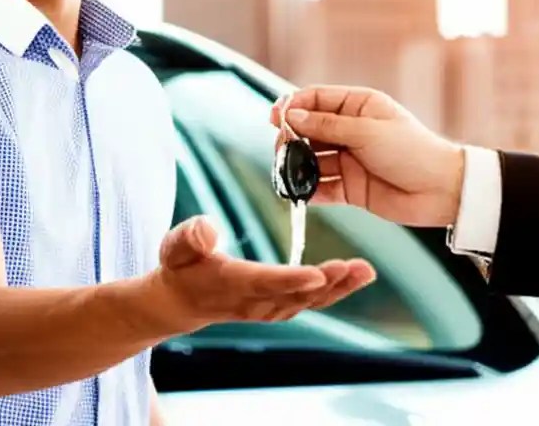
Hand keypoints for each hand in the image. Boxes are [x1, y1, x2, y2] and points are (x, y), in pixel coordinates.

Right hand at [147, 216, 374, 332]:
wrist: (180, 302)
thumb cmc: (180, 267)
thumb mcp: (174, 246)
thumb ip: (190, 237)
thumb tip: (207, 229)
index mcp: (230, 283)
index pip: (263, 282)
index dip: (291, 279)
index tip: (318, 272)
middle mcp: (253, 301)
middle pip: (295, 294)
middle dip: (328, 282)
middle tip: (356, 267)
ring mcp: (267, 308)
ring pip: (308, 301)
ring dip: (339, 288)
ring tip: (364, 271)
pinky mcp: (278, 307)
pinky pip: (310, 302)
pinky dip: (334, 291)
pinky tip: (354, 277)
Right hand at [270, 85, 464, 227]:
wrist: (442, 191)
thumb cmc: (412, 151)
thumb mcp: (367, 131)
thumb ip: (327, 125)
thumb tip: (291, 116)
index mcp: (358, 106)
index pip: (316, 99)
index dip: (293, 106)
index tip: (275, 118)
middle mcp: (350, 131)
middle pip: (308, 130)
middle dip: (291, 139)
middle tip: (281, 151)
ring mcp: (349, 160)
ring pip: (311, 160)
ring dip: (296, 167)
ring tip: (286, 175)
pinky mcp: (351, 188)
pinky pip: (322, 188)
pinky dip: (308, 191)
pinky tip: (299, 194)